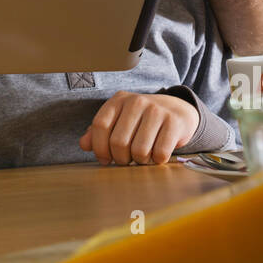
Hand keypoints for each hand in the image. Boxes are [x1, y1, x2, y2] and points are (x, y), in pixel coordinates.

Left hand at [79, 92, 198, 164]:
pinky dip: (157, 160)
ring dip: (139, 161)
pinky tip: (158, 154)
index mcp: (118, 100)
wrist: (177, 110)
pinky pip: (160, 153)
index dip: (99, 148)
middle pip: (118, 142)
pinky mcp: (173, 122)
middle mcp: (136, 101)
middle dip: (121, 159)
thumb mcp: (119, 120)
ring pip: (139, 150)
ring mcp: (156, 110)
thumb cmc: (142, 120)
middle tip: (127, 159)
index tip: (105, 159)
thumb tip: (84, 144)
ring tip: (142, 156)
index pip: (100, 125)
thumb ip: (98, 132)